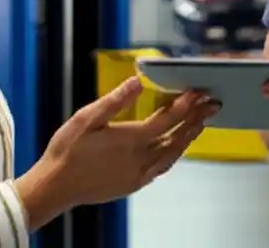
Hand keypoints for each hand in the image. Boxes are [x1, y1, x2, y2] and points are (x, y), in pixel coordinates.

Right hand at [17, 77, 217, 225]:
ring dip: (188, 137)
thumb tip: (137, 82)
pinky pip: (162, 168)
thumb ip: (114, 101)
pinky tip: (175, 148)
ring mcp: (138, 174)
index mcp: (130, 140)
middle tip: (212, 105)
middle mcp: (140, 159)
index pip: (167, 119)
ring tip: (200, 124)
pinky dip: (174, 155)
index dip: (185, 105)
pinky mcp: (133, 184)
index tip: (199, 92)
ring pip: (172, 155)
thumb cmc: (67, 150)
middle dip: (196, 119)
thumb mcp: (86, 119)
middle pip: (176, 137)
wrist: (56, 187)